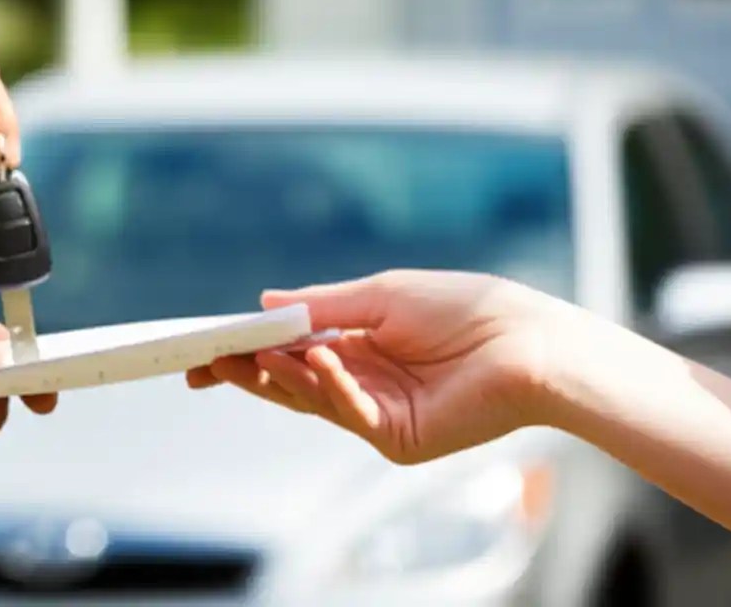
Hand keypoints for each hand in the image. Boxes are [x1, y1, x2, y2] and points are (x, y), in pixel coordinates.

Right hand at [188, 270, 573, 464]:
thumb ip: (323, 304)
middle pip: (287, 381)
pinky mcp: (396, 436)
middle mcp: (359, 382)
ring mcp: (374, 412)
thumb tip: (265, 301)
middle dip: (245, 372)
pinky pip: (349, 410)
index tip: (206, 344)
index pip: (288, 351)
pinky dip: (332, 383)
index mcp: (356, 345)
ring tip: (246, 355)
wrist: (528, 343)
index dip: (248, 348)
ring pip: (310, 398)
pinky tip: (320, 357)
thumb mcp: (382, 294)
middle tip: (203, 362)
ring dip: (278, 376)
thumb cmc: (465, 308)